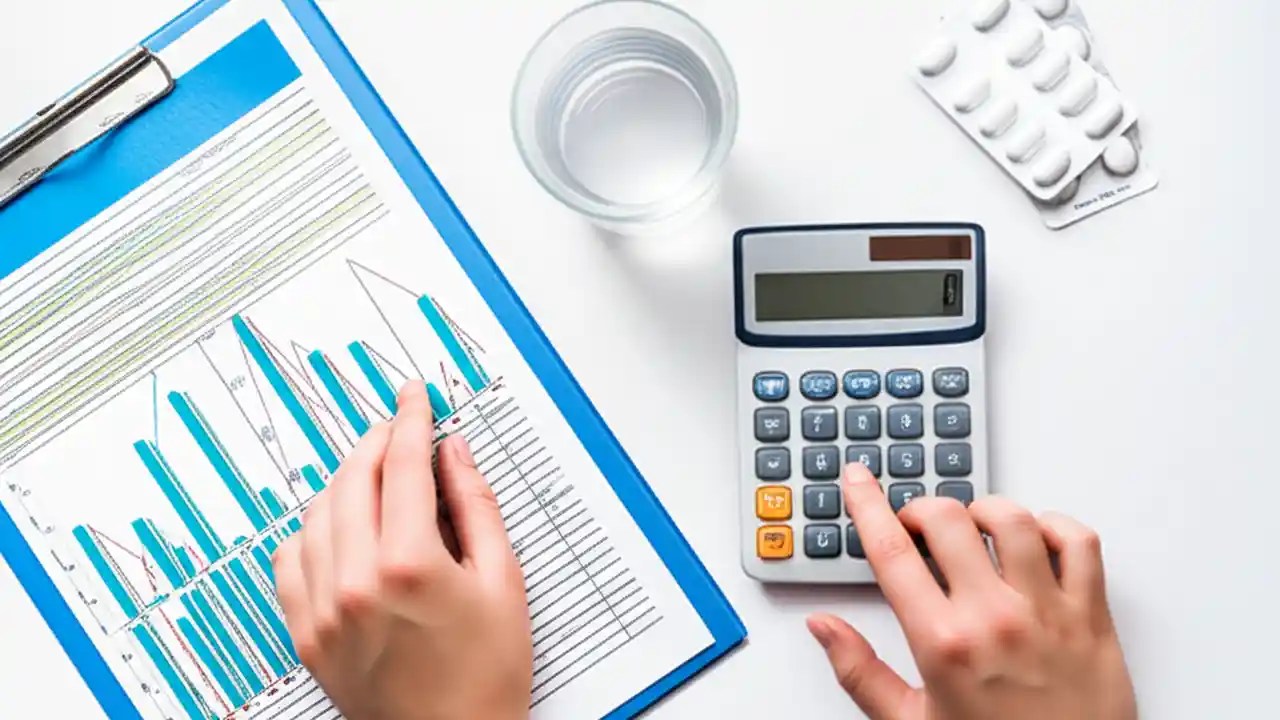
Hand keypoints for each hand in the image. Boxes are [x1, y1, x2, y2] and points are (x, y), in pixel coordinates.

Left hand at [273, 381, 531, 719]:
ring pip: (318, 513)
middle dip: (377, 441)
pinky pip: (290, 559)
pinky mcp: (306, 634)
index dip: (410, 419)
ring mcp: (323, 610)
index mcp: (409, 565)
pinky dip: (312, 528)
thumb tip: (453, 452)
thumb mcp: (502, 581)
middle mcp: (355, 582)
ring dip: (345, 479)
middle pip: (355, 479)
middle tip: (399, 426)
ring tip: (375, 472)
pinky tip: (339, 523)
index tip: (413, 397)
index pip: (402, 464)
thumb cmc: (487, 676)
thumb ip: (475, 506)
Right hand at [807, 464, 1135, 719]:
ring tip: (972, 526)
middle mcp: (995, 619)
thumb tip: (824, 628)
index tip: (858, 481)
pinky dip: (1055, 526)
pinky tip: (1034, 539)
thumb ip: (860, 671)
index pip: (892, 551)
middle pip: (947, 520)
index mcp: (944, 644)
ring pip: (1013, 519)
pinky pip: (1079, 542)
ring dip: (984, 511)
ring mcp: (1048, 612)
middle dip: (921, 509)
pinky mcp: (1092, 616)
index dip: (867, 505)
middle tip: (916, 524)